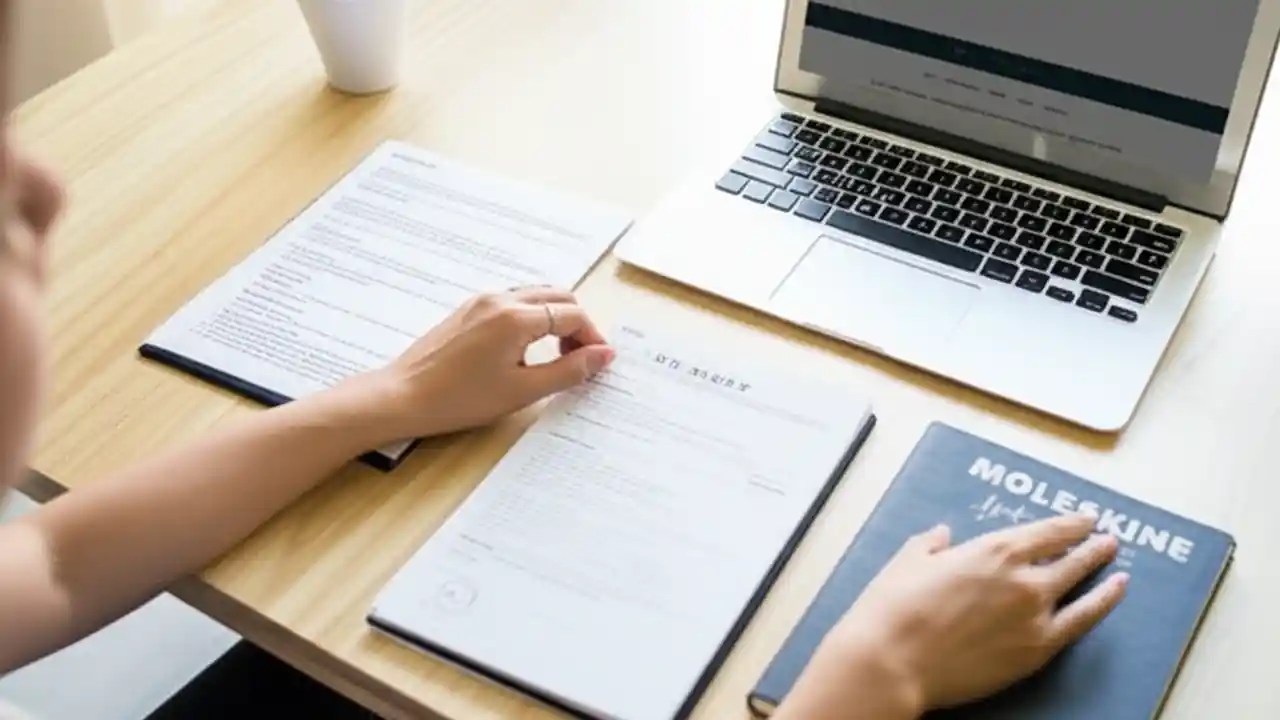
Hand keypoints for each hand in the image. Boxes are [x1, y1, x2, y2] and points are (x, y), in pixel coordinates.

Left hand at [347, 288, 613, 442]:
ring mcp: (481, 302)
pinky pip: (513, 302)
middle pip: (558, 297)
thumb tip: (603, 355)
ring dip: (555, 318)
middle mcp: (500, 299)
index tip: (598, 363)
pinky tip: (527, 349)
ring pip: (535, 296)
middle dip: (577, 324)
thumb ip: (568, 371)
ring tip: (556, 355)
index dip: (592, 338)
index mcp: (516, 317)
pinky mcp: (468, 310)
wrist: (402, 397)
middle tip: (580, 359)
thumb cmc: (458, 399)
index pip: (572, 315)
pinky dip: (532, 317)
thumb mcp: (522, 391)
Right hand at [776, 514, 1127, 719]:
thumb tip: (943, 536)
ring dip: (1103, 576)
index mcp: (994, 549)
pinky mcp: (1036, 651)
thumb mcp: (909, 560)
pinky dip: (1100, 607)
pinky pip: (1079, 624)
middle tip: (1107, 540)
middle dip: (1092, 547)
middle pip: (1072, 558)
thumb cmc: (894, 608)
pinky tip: (1108, 600)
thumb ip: (932, 544)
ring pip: (1082, 590)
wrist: (893, 661)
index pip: (1047, 532)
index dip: (1070, 524)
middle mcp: (1024, 578)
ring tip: (1118, 569)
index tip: (1085, 520)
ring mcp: (1035, 616)